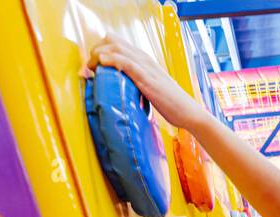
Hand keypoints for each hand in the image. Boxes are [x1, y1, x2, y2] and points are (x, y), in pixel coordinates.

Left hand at [82, 35, 205, 130]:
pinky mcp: (148, 80)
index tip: (93, 65)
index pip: (116, 42)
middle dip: (95, 50)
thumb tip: (122, 89)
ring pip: (117, 48)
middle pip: (112, 41)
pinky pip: (127, 63)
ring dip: (99, 54)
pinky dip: (112, 60)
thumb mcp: (151, 89)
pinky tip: (102, 62)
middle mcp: (145, 59)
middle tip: (89, 67)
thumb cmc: (171, 104)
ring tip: (91, 67)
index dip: (100, 49)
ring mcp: (147, 68)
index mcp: (145, 60)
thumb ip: (137, 84)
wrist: (190, 113)